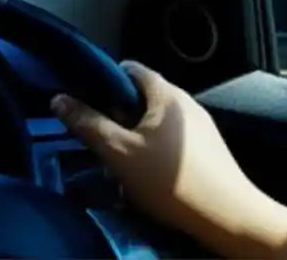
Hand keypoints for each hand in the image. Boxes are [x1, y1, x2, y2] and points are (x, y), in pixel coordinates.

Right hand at [50, 60, 263, 240]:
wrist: (228, 217)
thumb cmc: (169, 179)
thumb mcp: (118, 152)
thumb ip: (87, 124)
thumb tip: (58, 98)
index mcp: (166, 93)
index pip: (129, 68)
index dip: (103, 81)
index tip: (87, 105)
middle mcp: (186, 101)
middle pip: (141, 96)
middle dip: (117, 114)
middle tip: (101, 138)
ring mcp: (201, 125)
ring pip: (156, 119)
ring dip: (135, 134)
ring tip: (122, 160)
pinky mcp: (209, 148)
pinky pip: (172, 137)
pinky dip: (155, 148)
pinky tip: (150, 173)